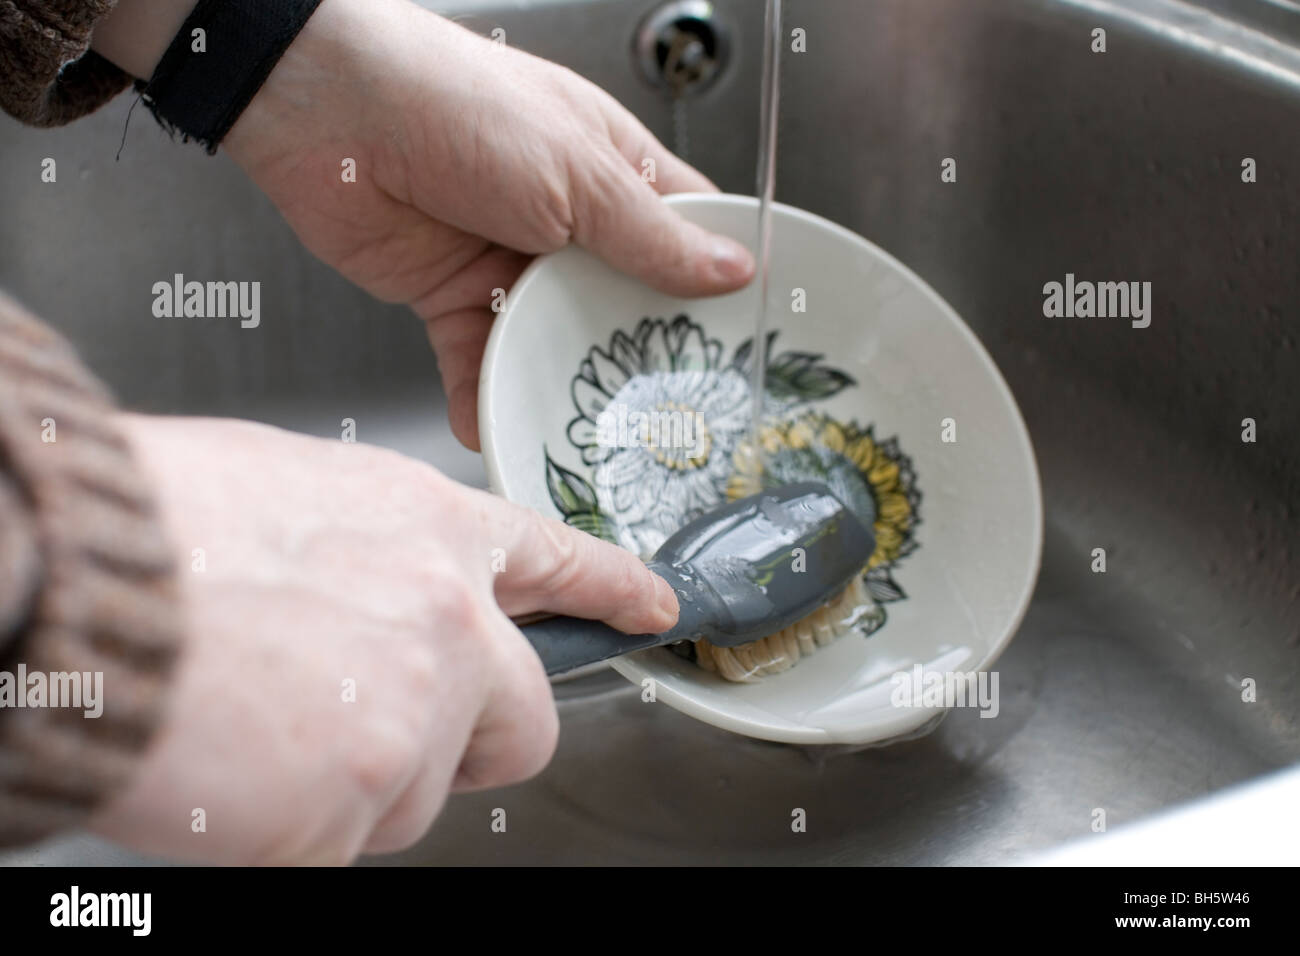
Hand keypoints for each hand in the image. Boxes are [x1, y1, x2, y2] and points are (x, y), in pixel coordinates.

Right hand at [91, 415, 677, 863]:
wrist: (74, 585)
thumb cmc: (152, 527)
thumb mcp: (286, 491)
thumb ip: (361, 551)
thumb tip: (361, 593)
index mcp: (426, 531)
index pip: (553, 563)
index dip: (607, 591)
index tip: (649, 609)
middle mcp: (446, 622)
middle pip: (523, 721)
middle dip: (473, 741)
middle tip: (388, 737)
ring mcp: (414, 718)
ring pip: (416, 793)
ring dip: (349, 784)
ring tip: (259, 728)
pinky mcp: (360, 803)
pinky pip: (338, 843)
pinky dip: (287, 830)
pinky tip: (232, 773)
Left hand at [221, 0, 754, 448]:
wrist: (331, 115)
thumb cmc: (461, 105)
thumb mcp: (580, 175)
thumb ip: (651, 236)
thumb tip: (730, 269)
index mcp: (611, 170)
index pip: (685, 231)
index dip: (716, 282)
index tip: (742, 342)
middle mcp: (567, 218)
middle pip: (622, 301)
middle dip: (641, 352)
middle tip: (672, 410)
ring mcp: (509, 260)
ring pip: (552, 339)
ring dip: (562, 381)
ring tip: (590, 436)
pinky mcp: (451, 295)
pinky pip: (477, 357)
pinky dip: (483, 392)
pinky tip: (497, 423)